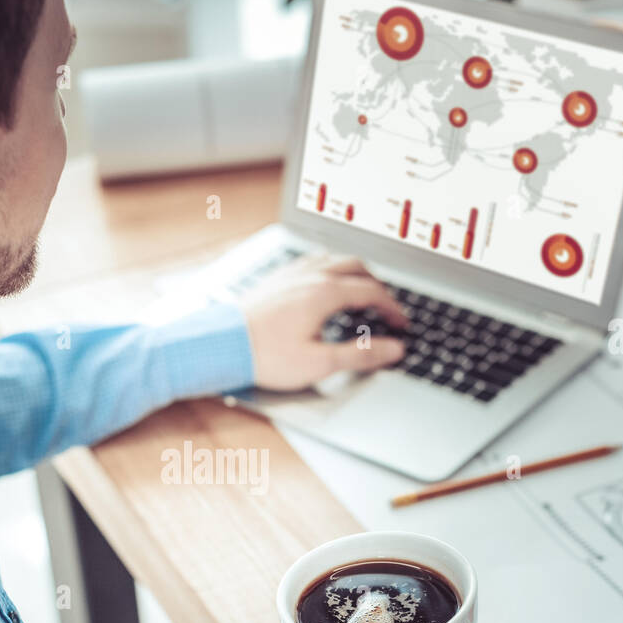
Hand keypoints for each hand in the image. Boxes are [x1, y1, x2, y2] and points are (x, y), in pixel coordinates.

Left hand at [241, 253, 407, 390]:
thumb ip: (361, 355)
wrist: (221, 345)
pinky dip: (329, 269)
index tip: (401, 323)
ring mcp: (292, 273)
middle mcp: (310, 276)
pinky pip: (312, 261)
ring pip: (334, 259)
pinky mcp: (277, 278)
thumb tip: (393, 350)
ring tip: (361, 290)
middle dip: (377, 285)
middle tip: (386, 306)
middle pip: (357, 267)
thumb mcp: (320, 363)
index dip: (393, 307)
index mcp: (325, 293)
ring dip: (354, 272)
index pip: (372, 292)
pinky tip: (323, 283)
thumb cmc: (266, 356)